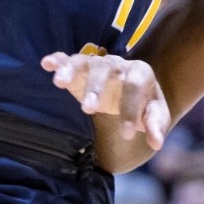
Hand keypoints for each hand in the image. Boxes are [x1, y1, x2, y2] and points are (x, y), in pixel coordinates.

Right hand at [41, 52, 168, 149]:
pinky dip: (57, 60)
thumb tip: (157, 143)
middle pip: (106, 70)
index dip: (130, 109)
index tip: (127, 134)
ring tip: (59, 83)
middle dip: (96, 88)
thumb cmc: (143, 104)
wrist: (131, 91)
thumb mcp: (154, 114)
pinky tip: (46, 64)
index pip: (134, 87)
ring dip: (71, 70)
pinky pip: (67, 59)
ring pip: (84, 62)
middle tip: (88, 110)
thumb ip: (156, 125)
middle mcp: (118, 64)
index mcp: (140, 72)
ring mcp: (97, 63)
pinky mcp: (80, 67)